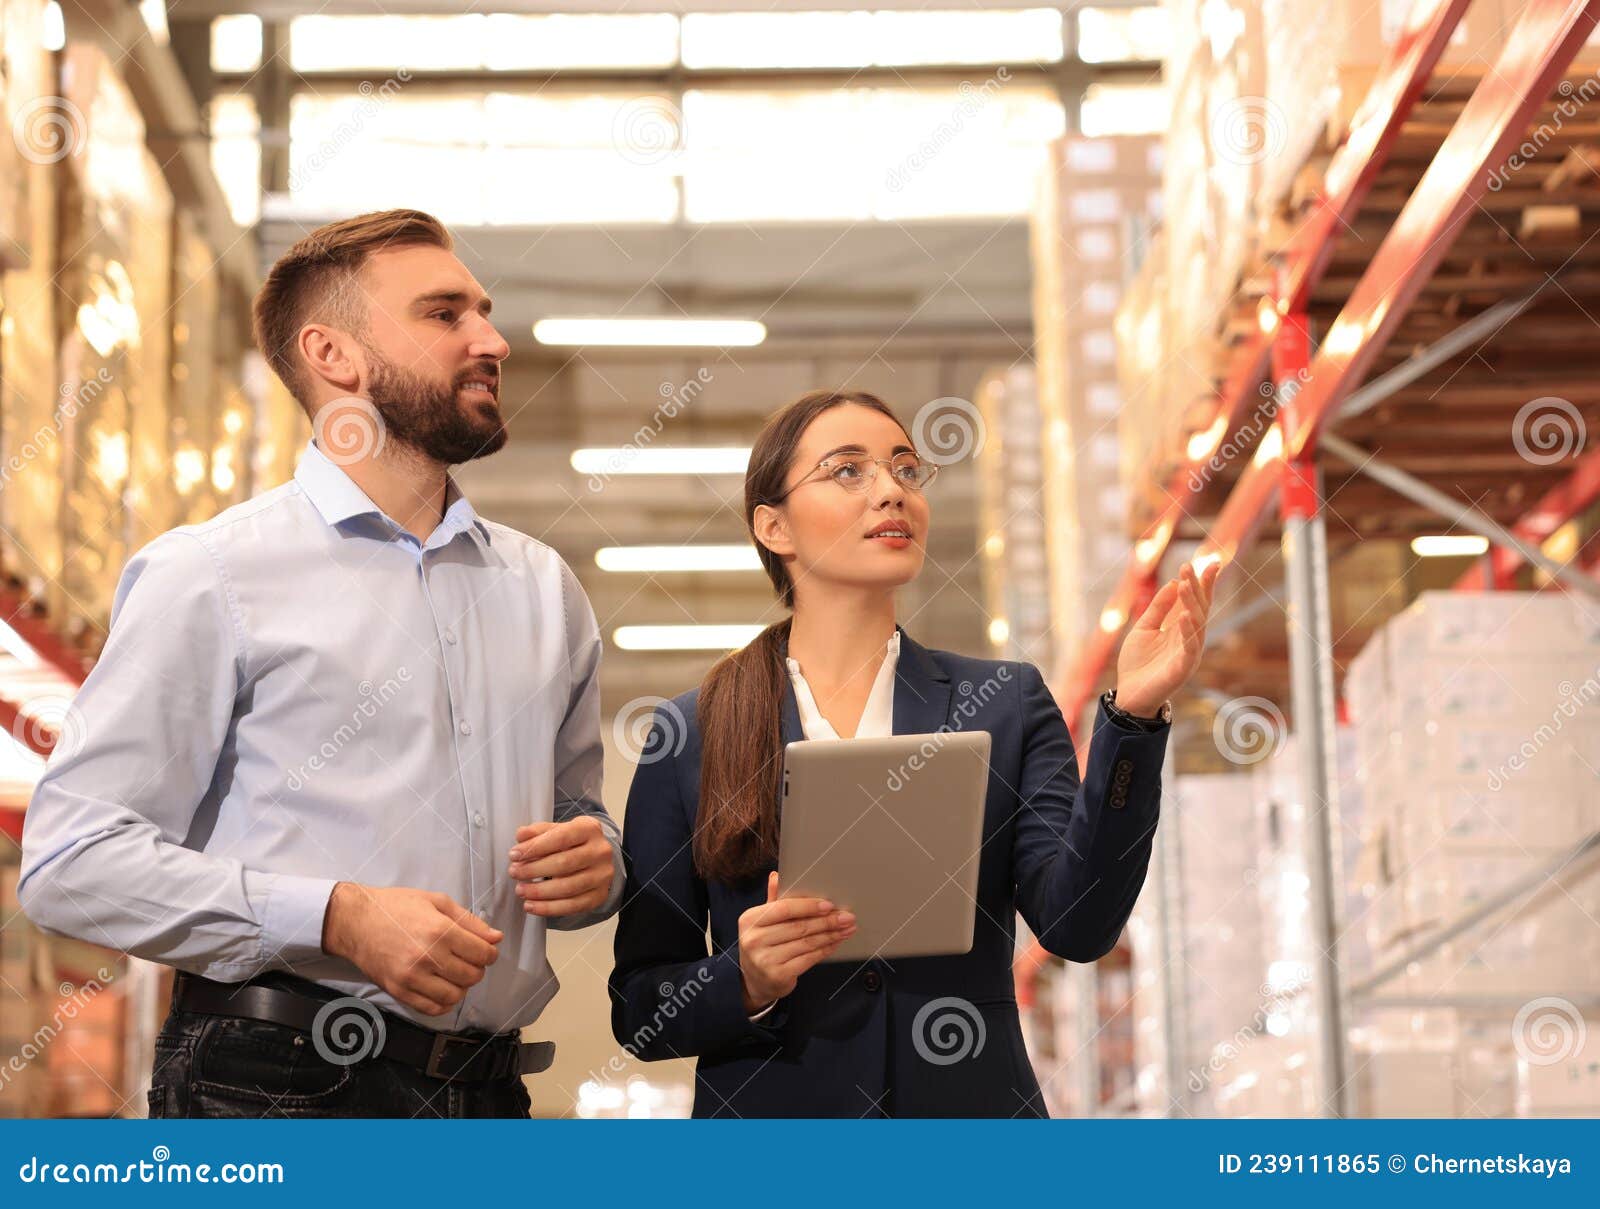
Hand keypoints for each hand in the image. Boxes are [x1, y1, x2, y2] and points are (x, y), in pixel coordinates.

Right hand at [321, 882, 501, 1015]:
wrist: (356, 921)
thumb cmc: (397, 906)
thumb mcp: (437, 902)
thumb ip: (469, 921)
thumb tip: (496, 938)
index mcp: (440, 931)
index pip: (483, 954)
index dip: (490, 953)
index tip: (485, 950)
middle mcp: (428, 957)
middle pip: (472, 976)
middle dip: (477, 968)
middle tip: (468, 960)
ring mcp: (412, 978)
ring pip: (455, 996)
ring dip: (461, 987)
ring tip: (453, 973)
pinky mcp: (399, 991)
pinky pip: (432, 1008)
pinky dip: (444, 1003)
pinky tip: (442, 988)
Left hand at [508, 816, 614, 917]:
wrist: (596, 858)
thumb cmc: (572, 843)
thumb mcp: (556, 830)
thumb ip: (538, 832)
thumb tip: (521, 835)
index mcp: (590, 829)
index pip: (561, 837)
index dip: (535, 847)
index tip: (514, 855)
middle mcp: (600, 851)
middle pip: (564, 863)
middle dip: (534, 870)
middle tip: (514, 872)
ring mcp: (602, 875)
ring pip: (568, 887)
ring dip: (539, 892)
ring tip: (520, 890)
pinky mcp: (599, 895)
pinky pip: (572, 906)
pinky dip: (548, 908)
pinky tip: (531, 905)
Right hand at [736, 872, 855, 1012]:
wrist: (754, 980)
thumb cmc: (762, 945)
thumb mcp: (763, 921)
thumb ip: (773, 900)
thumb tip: (777, 876)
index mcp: (750, 920)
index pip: (783, 908)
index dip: (808, 906)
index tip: (829, 904)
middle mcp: (754, 940)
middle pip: (798, 926)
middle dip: (827, 921)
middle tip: (847, 917)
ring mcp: (765, 959)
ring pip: (807, 943)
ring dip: (831, 935)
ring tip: (846, 929)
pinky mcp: (778, 975)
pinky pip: (808, 959)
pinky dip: (825, 949)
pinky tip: (835, 943)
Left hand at [1114, 560, 1220, 716]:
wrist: (1129, 694)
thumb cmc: (1138, 662)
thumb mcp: (1145, 627)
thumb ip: (1158, 608)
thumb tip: (1174, 583)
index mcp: (1182, 629)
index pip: (1196, 602)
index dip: (1203, 584)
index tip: (1207, 563)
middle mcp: (1190, 639)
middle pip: (1199, 609)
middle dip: (1196, 588)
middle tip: (1189, 567)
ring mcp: (1188, 654)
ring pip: (1196, 625)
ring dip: (1191, 604)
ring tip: (1184, 585)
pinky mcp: (1182, 669)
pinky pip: (1189, 648)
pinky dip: (1188, 632)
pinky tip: (1184, 616)